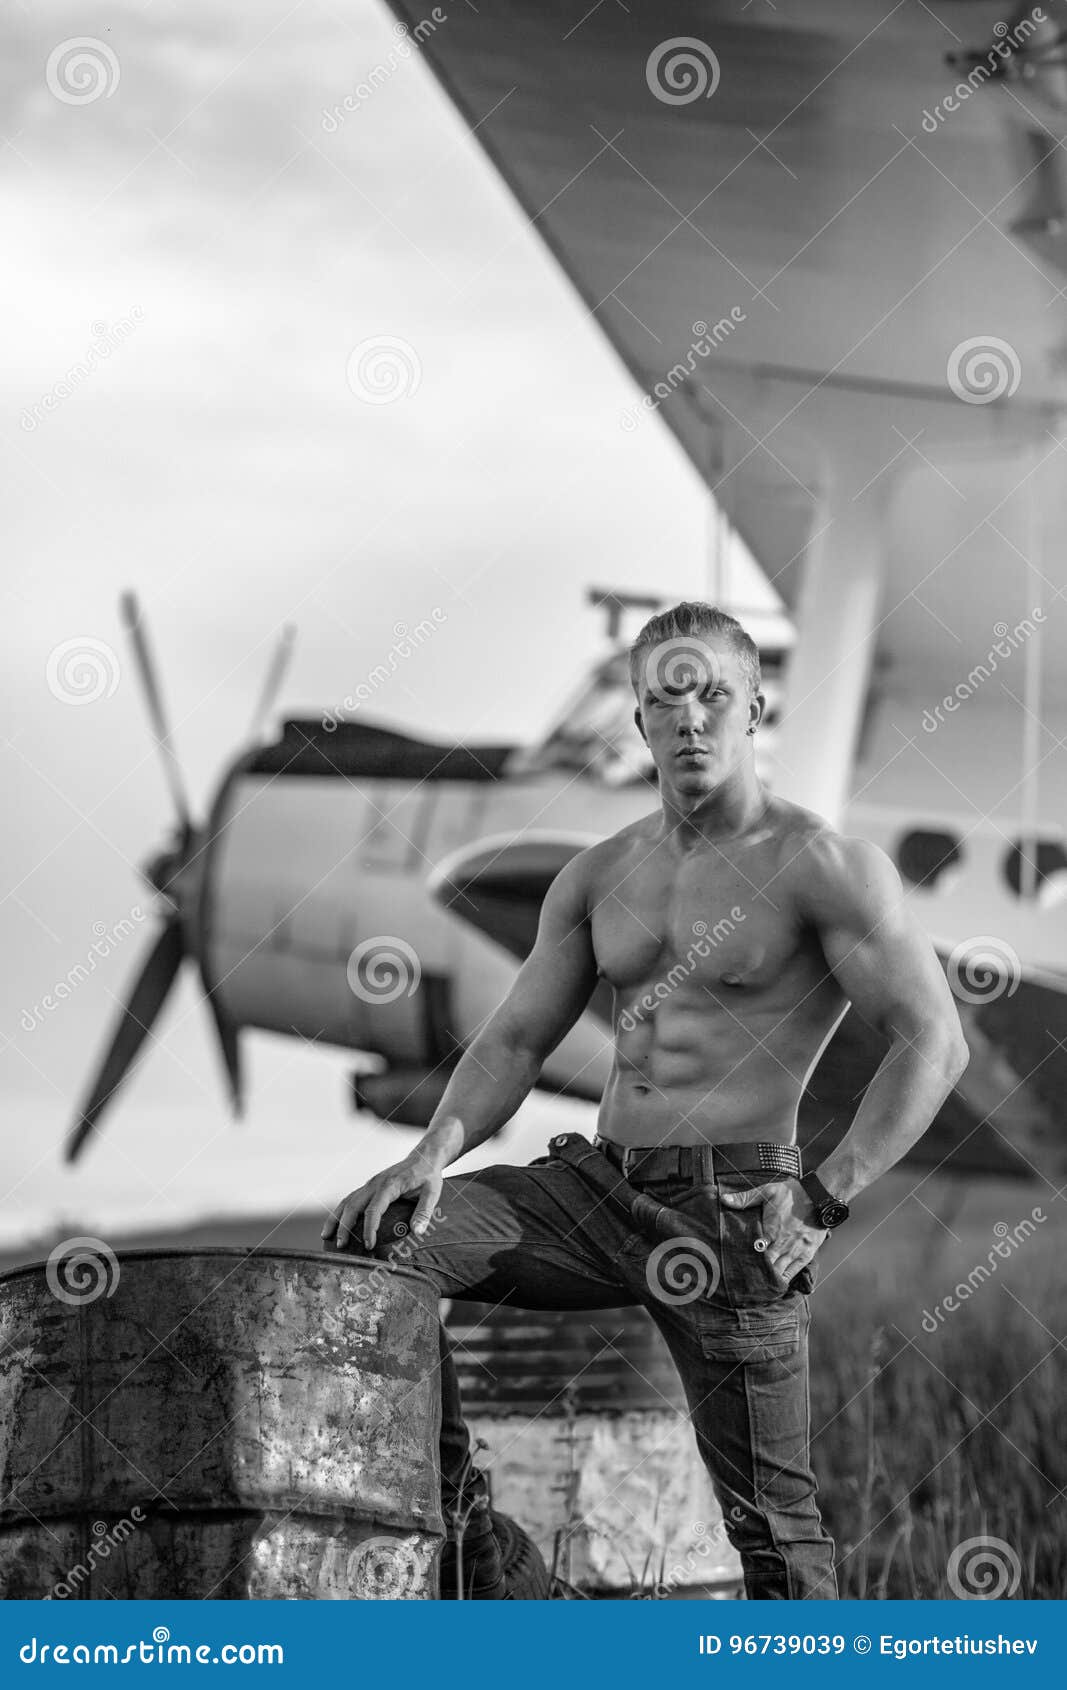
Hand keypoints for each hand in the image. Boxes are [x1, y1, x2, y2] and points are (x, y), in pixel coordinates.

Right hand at [320, 1150, 444, 1251]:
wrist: (424, 1157)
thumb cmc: (429, 1176)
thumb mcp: (432, 1192)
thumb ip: (424, 1212)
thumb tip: (417, 1232)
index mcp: (390, 1185)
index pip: (374, 1209)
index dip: (369, 1228)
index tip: (368, 1245)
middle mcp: (376, 1183)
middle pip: (354, 1205)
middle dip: (345, 1226)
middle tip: (341, 1246)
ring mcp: (370, 1184)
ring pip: (347, 1200)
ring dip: (335, 1218)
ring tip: (326, 1237)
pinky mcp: (369, 1186)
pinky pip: (350, 1199)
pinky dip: (339, 1212)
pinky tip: (333, 1225)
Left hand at [720, 1177, 827, 1283]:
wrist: (818, 1196)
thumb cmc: (791, 1194)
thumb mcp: (767, 1191)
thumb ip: (745, 1199)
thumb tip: (724, 1199)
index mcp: (771, 1231)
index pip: (756, 1252)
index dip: (747, 1261)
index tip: (737, 1268)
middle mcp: (783, 1244)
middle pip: (767, 1265)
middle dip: (757, 1274)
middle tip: (744, 1283)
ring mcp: (796, 1250)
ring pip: (780, 1271)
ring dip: (770, 1279)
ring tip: (758, 1289)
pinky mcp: (807, 1253)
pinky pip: (794, 1271)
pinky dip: (785, 1278)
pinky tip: (777, 1285)